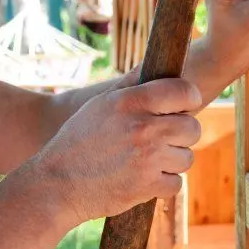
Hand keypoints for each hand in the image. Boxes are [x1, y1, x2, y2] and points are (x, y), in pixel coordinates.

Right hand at [18, 78, 201, 225]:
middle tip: (163, 139)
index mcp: (131, 102)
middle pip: (193, 128)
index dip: (189, 98)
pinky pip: (176, 184)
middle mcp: (143, 128)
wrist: (56, 185)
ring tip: (148, 161)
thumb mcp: (100, 104)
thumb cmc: (79, 140)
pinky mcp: (147, 186)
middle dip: (182, 134)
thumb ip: (131, 84)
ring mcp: (147, 158)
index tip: (184, 106)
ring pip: (187, 158)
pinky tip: (143, 179)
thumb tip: (155, 62)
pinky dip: (163, 184)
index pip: (184, 91)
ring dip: (172, 162)